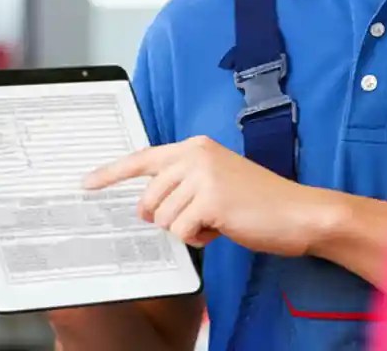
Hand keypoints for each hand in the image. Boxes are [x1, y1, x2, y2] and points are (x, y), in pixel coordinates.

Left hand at [83, 135, 336, 256]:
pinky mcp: (210, 199)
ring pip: (164, 218)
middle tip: (200, 218)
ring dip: (188, 229)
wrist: (299, 213)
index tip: (86, 184)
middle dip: (167, 218)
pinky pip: (182, 232)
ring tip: (219, 220)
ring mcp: (202, 175)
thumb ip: (182, 186)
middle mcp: (195, 155)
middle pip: (149, 199)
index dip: (110, 174)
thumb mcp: (216, 183)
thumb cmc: (259, 203)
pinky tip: (224, 228)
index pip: (142, 158)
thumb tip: (147, 208)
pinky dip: (200, 239)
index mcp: (194, 147)